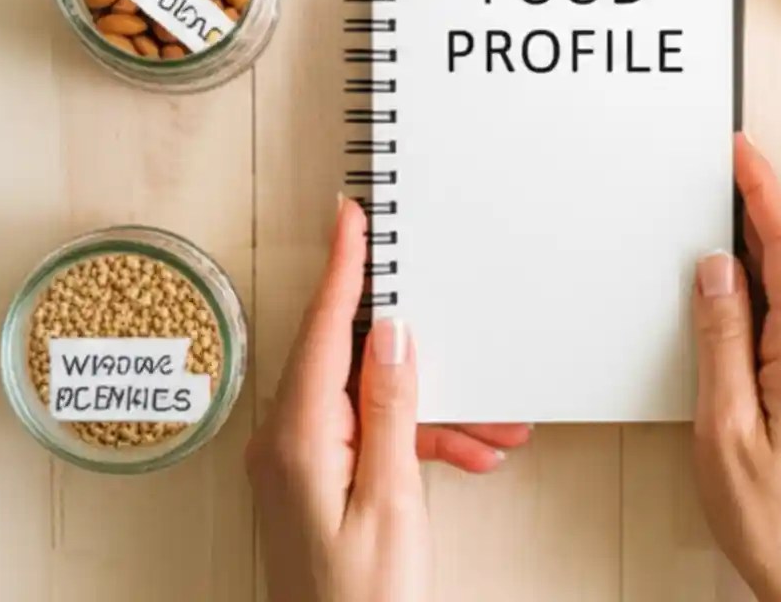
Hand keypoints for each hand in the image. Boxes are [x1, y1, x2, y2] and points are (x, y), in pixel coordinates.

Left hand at [245, 199, 527, 600]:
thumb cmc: (362, 600)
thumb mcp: (392, 500)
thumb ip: (390, 410)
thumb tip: (394, 335)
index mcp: (297, 438)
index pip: (323, 329)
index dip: (341, 268)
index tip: (351, 217)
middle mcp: (287, 442)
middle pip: (351, 361)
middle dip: (416, 351)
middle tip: (453, 316)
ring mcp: (300, 461)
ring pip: (371, 402)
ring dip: (432, 408)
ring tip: (494, 426)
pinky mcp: (318, 480)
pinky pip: (370, 437)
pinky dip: (417, 440)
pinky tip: (468, 454)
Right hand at [690, 134, 780, 601]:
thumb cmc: (772, 518)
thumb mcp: (726, 427)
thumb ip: (720, 342)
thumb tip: (715, 271)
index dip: (761, 192)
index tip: (741, 149)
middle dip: (755, 211)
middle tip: (717, 173)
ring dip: (756, 254)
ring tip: (716, 224)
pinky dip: (760, 296)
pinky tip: (734, 298)